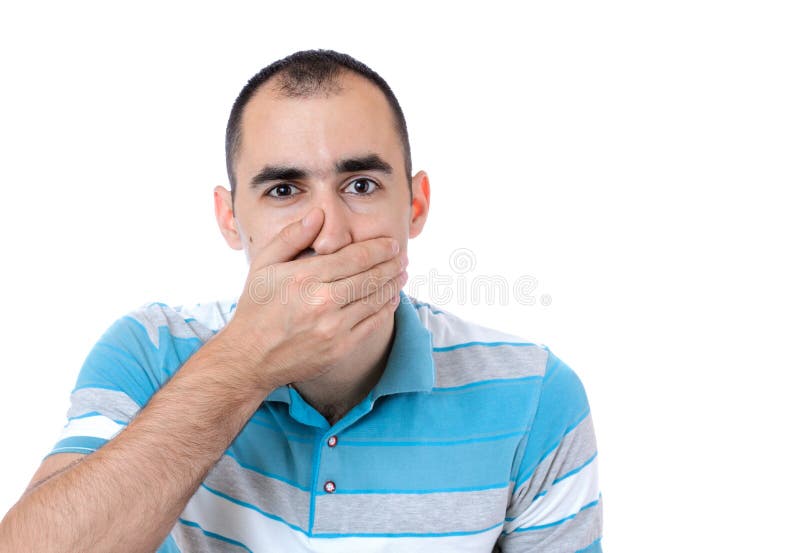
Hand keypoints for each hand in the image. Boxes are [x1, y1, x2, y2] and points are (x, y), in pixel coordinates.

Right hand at [216, 207, 407, 390]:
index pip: (355, 257)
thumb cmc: (256, 307)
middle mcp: (322, 301)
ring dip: (394, 284)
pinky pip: (372, 323)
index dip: (379, 248)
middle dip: (392, 264)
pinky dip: (386, 308)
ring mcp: (333, 327)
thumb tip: (318, 214)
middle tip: (402, 256)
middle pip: (371, 277)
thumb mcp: (264, 265)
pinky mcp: (340, 348)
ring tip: (402, 273)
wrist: (250, 357)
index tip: (391, 243)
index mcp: (305, 277)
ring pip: (376, 300)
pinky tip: (391, 298)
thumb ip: (292, 237)